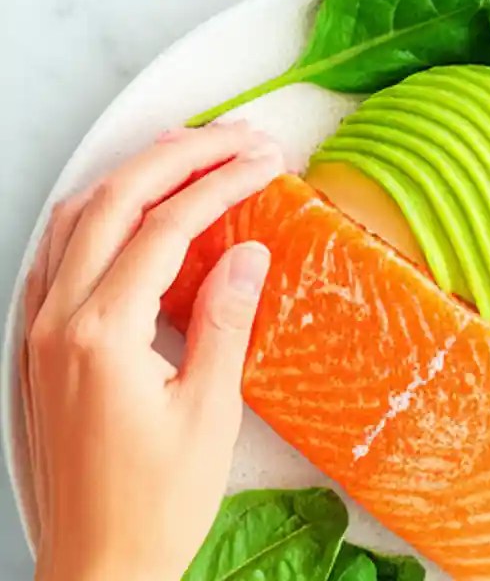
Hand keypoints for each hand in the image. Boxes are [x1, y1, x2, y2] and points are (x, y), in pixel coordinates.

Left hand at [21, 123, 283, 580]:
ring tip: (186, 151)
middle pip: (112, 202)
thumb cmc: (155, 505)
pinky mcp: (37, 349)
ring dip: (132, 176)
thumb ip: (224, 322)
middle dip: (179, 156)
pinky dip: (96, 216)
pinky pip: (56, 256)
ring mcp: (38, 332)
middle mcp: (57, 322)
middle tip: (236, 138)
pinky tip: (127, 213)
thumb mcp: (208, 414)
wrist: (97, 566)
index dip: (221, 183)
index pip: (165, 227)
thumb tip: (246, 253)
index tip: (266, 161)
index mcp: (101, 335)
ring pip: (73, 220)